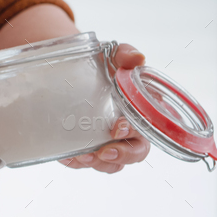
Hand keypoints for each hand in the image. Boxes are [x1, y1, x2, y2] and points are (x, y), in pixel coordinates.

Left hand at [60, 44, 150, 173]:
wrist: (71, 69)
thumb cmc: (101, 64)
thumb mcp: (112, 54)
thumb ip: (125, 53)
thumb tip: (137, 59)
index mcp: (141, 109)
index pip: (149, 127)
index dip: (136, 133)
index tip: (117, 128)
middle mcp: (129, 128)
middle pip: (136, 152)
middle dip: (121, 155)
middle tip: (103, 152)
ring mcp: (108, 140)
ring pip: (111, 163)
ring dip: (98, 163)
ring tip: (82, 156)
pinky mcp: (87, 146)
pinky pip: (85, 162)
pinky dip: (76, 161)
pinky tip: (67, 156)